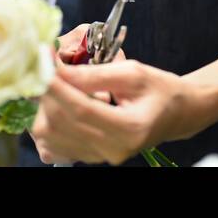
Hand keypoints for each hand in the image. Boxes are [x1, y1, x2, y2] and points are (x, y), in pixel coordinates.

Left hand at [29, 51, 195, 164]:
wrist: (177, 114)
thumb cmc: (161, 89)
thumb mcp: (134, 72)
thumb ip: (95, 73)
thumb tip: (59, 68)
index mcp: (130, 128)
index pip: (80, 109)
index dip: (56, 85)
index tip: (41, 60)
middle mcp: (113, 149)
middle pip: (62, 124)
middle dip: (45, 92)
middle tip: (40, 66)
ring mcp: (101, 157)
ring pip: (52, 138)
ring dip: (43, 107)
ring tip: (51, 83)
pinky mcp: (91, 157)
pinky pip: (55, 146)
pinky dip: (47, 123)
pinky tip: (55, 103)